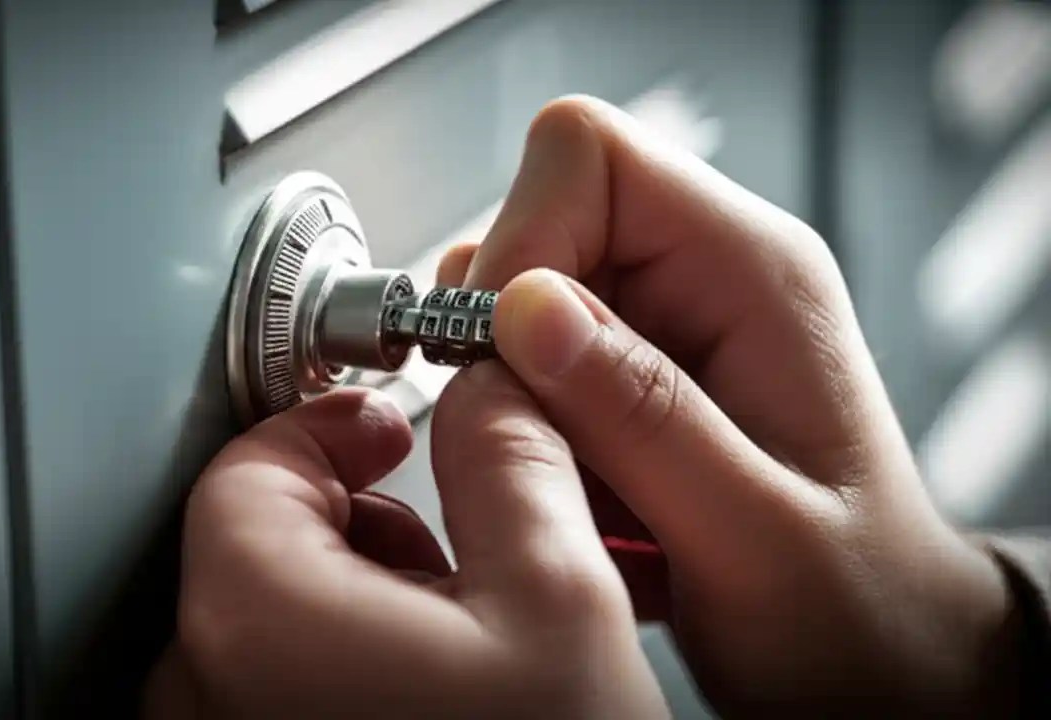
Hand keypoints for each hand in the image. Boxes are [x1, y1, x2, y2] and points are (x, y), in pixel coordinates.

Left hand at [149, 386, 668, 718]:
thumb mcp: (557, 596)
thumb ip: (510, 460)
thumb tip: (491, 390)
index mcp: (257, 614)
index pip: (250, 463)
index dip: (330, 425)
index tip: (387, 425)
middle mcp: (205, 695)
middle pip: (255, 541)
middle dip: (355, 513)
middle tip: (440, 532)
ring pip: (267, 624)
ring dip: (355, 593)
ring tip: (450, 629)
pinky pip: (271, 696)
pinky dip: (341, 665)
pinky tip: (427, 695)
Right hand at [436, 95, 1024, 716]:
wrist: (879, 655)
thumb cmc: (852, 607)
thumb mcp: (754, 535)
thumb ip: (643, 415)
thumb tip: (520, 307)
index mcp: (752, 272)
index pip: (586, 157)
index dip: (519, 243)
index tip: (500, 361)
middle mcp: (702, 274)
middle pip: (532, 227)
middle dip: (499, 342)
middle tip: (537, 448)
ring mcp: (662, 322)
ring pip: (512, 306)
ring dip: (512, 403)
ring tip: (580, 491)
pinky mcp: (630, 373)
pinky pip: (525, 371)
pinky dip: (526, 439)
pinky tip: (588, 503)